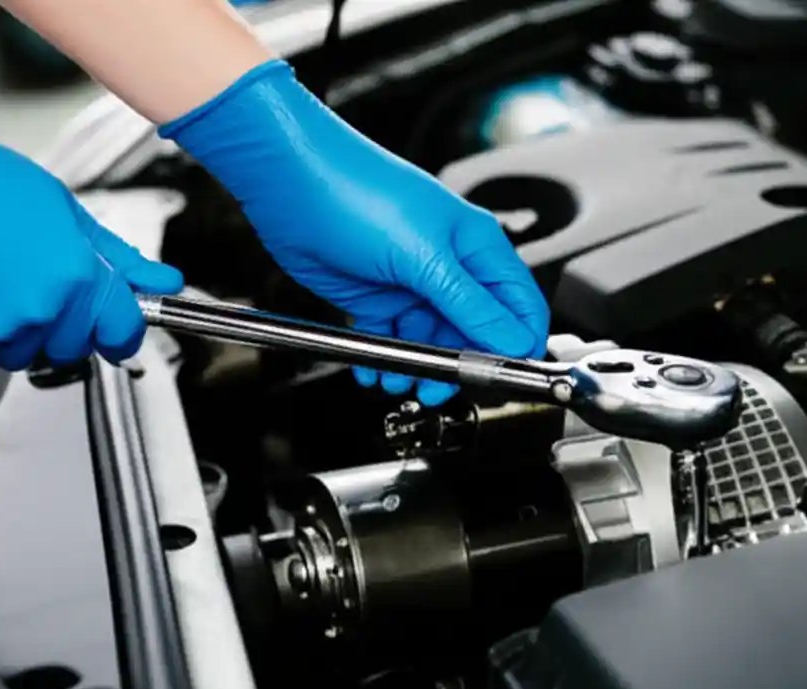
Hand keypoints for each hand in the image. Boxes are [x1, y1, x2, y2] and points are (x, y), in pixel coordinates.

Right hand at [0, 60, 181, 370]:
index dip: (119, 329)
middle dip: (57, 322)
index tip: (114, 328)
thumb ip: (113, 254)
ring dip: (7, 327)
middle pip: (69, 346)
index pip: (121, 329)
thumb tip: (159, 281)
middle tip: (23, 278)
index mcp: (75, 273)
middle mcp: (40, 309)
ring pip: (19, 352)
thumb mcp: (57, 205)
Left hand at [161, 61, 548, 404]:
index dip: (516, 343)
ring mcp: (411, 280)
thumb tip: (512, 339)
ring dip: (417, 367)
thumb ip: (470, 304)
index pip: (517, 304)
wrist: (288, 182)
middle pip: (473, 331)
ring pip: (430, 340)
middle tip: (438, 387)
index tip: (500, 377)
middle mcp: (447, 264)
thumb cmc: (357, 191)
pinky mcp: (375, 295)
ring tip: (397, 380)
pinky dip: (384, 359)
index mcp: (475, 245)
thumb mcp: (425, 256)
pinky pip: (391, 338)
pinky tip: (373, 369)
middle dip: (458, 364)